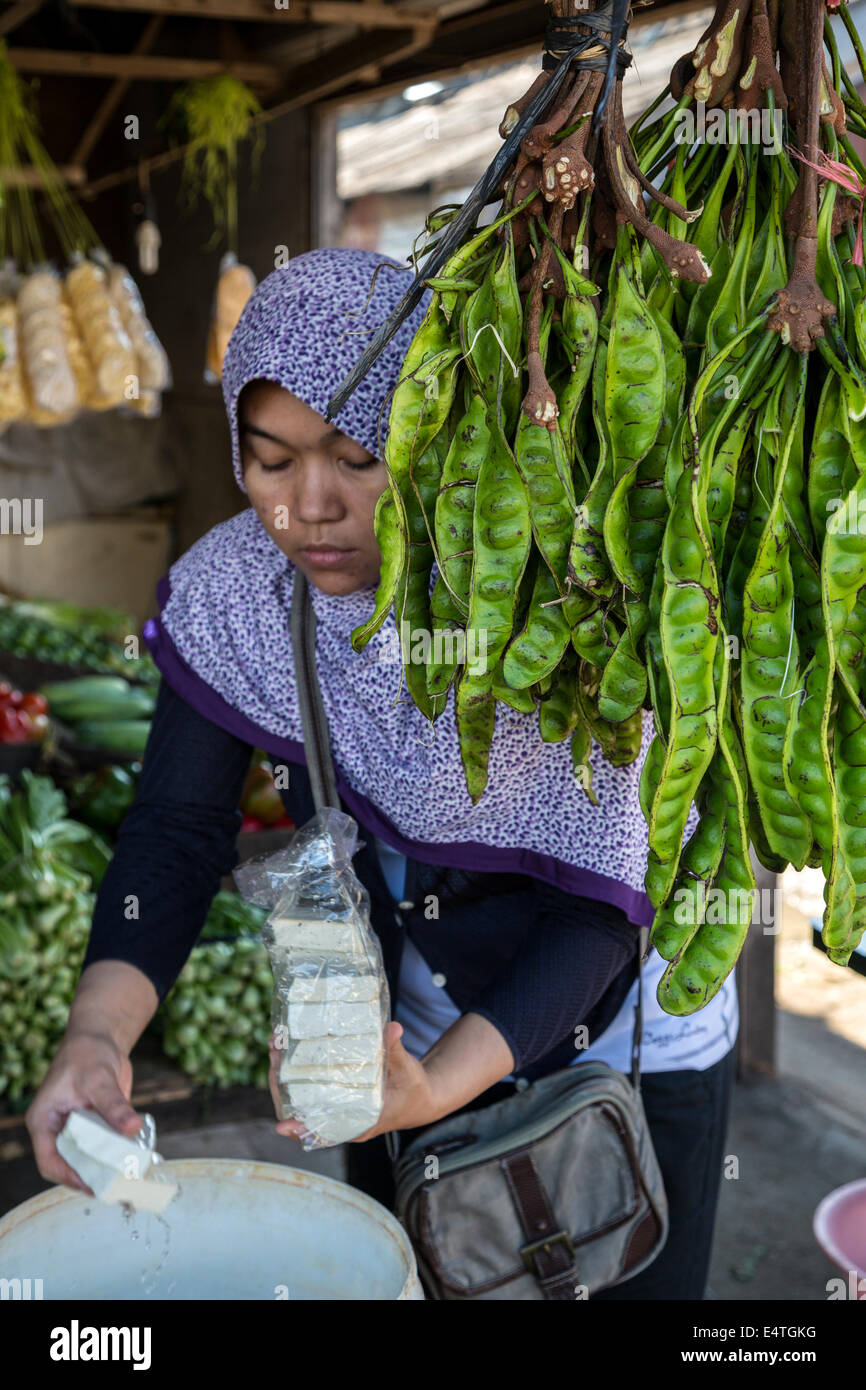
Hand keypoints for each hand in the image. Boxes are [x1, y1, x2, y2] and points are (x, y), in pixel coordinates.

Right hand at [25, 1031, 143, 1192]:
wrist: (100, 1038)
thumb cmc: (87, 1053)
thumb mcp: (99, 1078)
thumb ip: (114, 1104)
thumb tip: (132, 1127)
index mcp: (45, 1121)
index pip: (49, 1160)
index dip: (69, 1177)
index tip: (93, 1185)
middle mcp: (58, 1130)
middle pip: (70, 1165)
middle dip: (93, 1178)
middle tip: (119, 1189)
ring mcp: (78, 1130)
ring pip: (90, 1159)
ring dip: (109, 1170)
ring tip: (132, 1183)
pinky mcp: (97, 1127)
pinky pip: (106, 1148)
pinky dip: (119, 1155)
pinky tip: (137, 1163)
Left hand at [269, 1022, 440, 1144]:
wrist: (420, 1099)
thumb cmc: (414, 1089)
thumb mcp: (407, 1071)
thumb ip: (395, 1051)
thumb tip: (392, 1028)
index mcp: (361, 1123)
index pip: (325, 1133)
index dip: (302, 1130)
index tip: (282, 1126)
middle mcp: (344, 1122)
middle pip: (304, 1113)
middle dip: (282, 1088)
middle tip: (274, 1058)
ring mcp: (337, 1111)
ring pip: (302, 1101)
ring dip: (283, 1079)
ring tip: (275, 1048)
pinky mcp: (335, 1098)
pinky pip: (309, 1091)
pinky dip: (295, 1074)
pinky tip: (287, 1052)